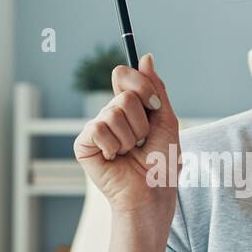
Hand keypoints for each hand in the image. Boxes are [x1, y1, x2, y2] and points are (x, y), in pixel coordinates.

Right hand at [73, 53, 180, 225]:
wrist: (151, 194)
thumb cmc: (162, 164)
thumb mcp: (167, 121)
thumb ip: (156, 89)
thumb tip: (145, 58)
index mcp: (130, 107)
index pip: (125, 75)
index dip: (141, 86)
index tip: (154, 105)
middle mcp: (111, 114)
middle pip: (124, 94)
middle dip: (142, 120)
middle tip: (143, 140)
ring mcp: (97, 129)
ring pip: (113, 112)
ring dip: (130, 137)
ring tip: (130, 153)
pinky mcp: (84, 144)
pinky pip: (98, 128)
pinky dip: (113, 146)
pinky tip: (114, 158)